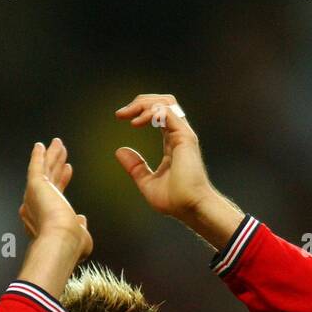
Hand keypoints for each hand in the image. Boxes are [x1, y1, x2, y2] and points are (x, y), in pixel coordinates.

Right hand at [19, 137, 92, 259]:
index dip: (62, 180)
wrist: (61, 241)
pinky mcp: (35, 185)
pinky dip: (37, 156)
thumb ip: (80, 227)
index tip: (68, 170)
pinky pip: (36, 167)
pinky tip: (40, 146)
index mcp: (47, 220)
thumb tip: (81, 220)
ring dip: (50, 156)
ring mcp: (35, 195)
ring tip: (57, 143)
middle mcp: (37, 208)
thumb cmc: (71, 244)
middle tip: (61, 151)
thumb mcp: (82, 237)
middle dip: (56, 164)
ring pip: (44, 171)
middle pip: (49, 179)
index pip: (56, 194)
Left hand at [114, 94, 213, 220]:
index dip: (139, 111)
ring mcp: (183, 134)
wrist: (191, 208)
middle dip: (140, 102)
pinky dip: (150, 113)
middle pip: (161, 103)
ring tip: (127, 115)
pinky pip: (166, 112)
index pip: (158, 114)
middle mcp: (179, 135)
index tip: (120, 117)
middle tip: (121, 114)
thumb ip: (135, 167)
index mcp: (172, 142)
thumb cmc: (176, 201)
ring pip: (165, 103)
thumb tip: (120, 151)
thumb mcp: (147, 182)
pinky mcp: (184, 136)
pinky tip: (137, 123)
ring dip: (144, 104)